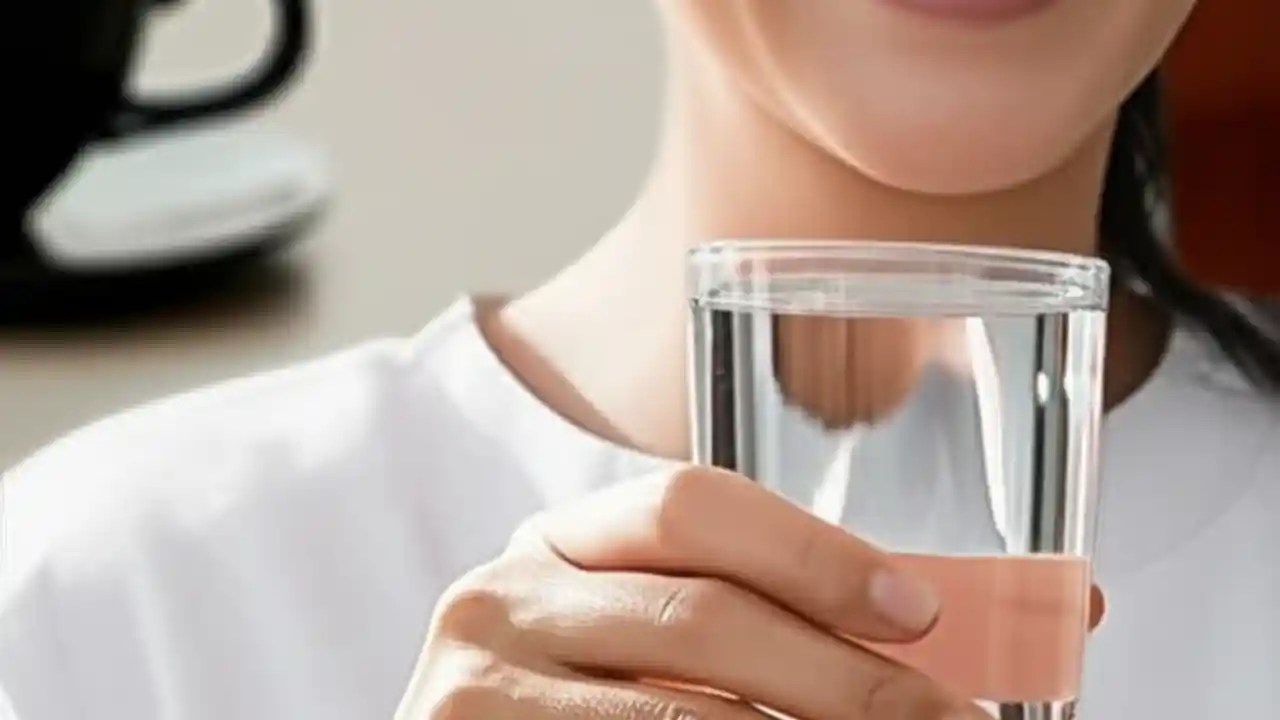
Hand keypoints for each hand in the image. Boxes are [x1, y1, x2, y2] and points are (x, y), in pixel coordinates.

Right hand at [396, 466, 993, 718]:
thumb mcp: (639, 645)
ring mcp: (475, 690)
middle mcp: (502, 599)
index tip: (917, 610)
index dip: (810, 551)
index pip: (686, 506)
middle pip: (699, 616)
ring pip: (683, 719)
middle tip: (950, 718)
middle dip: (845, 676)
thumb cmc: (581, 711)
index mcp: (558, 545)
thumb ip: (752, 627)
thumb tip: (935, 647)